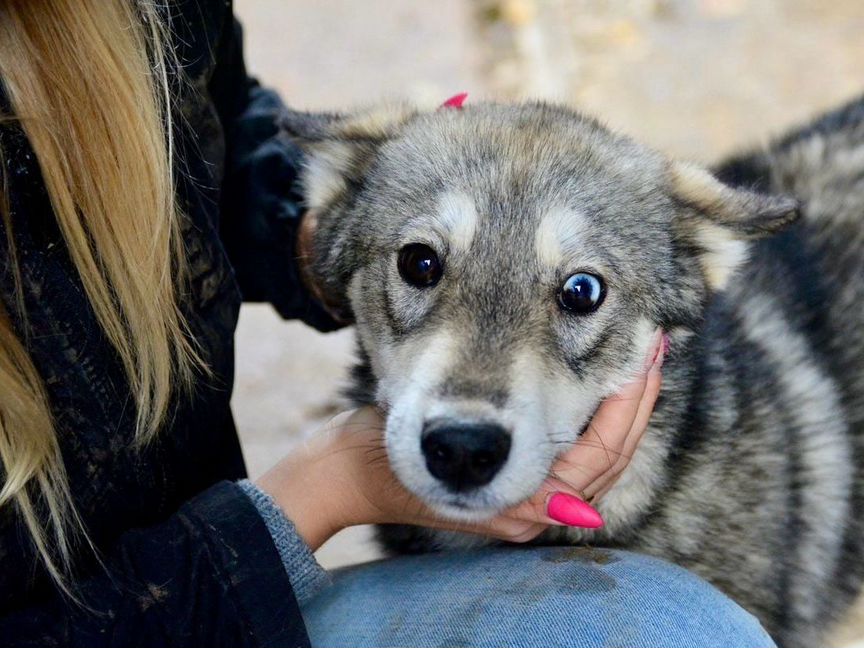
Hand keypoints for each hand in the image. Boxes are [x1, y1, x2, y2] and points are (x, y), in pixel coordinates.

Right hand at [257, 330, 664, 549]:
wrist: (344, 468)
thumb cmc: (382, 458)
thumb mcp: (434, 461)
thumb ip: (501, 487)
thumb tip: (575, 510)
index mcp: (518, 511)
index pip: (598, 459)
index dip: (626, 408)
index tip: (644, 357)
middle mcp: (529, 510)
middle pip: (607, 457)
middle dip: (634, 403)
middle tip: (652, 348)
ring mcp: (522, 496)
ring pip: (594, 453)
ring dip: (618, 405)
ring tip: (635, 359)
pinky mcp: (511, 478)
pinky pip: (570, 447)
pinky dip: (590, 412)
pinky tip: (595, 382)